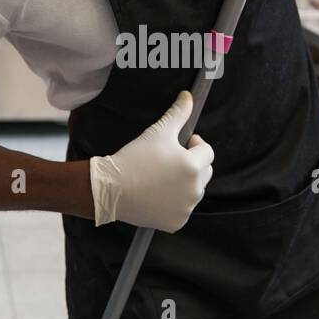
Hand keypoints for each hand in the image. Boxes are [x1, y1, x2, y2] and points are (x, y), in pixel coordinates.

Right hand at [90, 90, 214, 231]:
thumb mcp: (157, 131)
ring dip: (186, 183)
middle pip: (205, 172)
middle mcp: (195, 189)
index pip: (208, 151)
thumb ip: (177, 113)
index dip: (195, 144)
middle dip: (192, 163)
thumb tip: (188, 96)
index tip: (182, 144)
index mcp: (193, 166)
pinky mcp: (177, 222)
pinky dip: (176, 202)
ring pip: (195, 190)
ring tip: (163, 177)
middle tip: (170, 160)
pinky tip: (159, 194)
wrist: (111, 188)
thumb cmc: (134, 157)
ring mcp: (186, 208)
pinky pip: (183, 208)